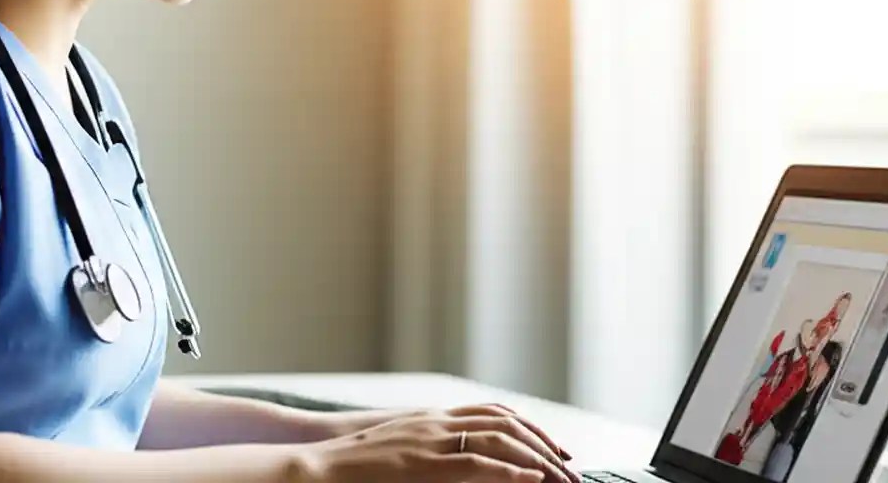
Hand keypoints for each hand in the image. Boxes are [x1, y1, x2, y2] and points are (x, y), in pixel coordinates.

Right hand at [296, 405, 580, 482]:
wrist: (317, 461)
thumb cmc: (351, 461)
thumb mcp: (396, 446)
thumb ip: (425, 446)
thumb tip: (450, 463)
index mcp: (432, 417)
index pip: (494, 412)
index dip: (530, 428)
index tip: (555, 449)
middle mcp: (437, 422)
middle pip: (506, 424)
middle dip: (544, 445)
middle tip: (570, 469)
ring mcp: (431, 440)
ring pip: (500, 440)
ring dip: (537, 459)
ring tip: (561, 478)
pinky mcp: (424, 463)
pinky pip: (476, 463)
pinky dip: (510, 470)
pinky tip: (532, 480)